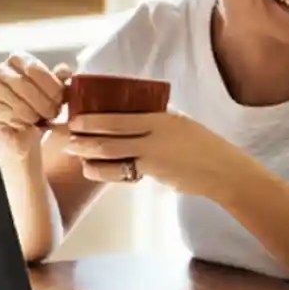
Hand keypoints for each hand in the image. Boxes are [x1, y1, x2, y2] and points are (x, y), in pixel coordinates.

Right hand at [0, 53, 71, 156]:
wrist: (24, 130)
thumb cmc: (40, 105)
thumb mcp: (54, 91)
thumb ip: (60, 80)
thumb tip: (65, 71)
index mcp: (19, 59)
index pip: (34, 69)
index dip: (51, 86)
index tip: (60, 100)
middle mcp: (0, 69)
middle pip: (24, 85)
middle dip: (44, 103)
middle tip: (52, 114)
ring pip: (17, 103)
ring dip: (34, 115)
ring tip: (40, 119)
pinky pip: (8, 116)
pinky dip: (22, 123)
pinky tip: (26, 124)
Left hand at [64, 111, 262, 198]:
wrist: (222, 170)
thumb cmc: (202, 145)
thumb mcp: (181, 124)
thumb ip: (157, 120)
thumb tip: (133, 118)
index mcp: (161, 117)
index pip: (120, 116)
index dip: (94, 118)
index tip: (76, 117)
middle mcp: (155, 134)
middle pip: (110, 134)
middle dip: (84, 135)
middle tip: (67, 134)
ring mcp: (154, 155)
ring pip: (113, 153)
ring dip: (89, 153)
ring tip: (74, 152)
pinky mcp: (154, 173)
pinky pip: (123, 172)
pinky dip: (104, 171)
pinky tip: (92, 170)